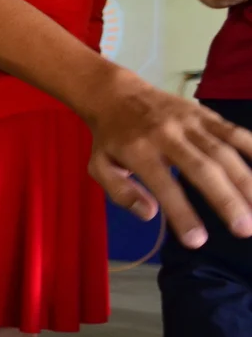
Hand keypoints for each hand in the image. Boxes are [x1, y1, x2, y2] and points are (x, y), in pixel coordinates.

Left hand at [84, 72, 251, 246]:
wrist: (117, 95)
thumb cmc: (110, 139)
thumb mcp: (99, 167)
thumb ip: (120, 193)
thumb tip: (149, 214)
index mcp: (137, 151)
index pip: (163, 185)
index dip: (181, 214)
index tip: (197, 242)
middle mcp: (167, 135)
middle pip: (202, 168)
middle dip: (226, 200)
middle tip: (244, 230)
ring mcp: (189, 122)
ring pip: (223, 151)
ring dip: (246, 182)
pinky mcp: (205, 114)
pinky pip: (234, 132)